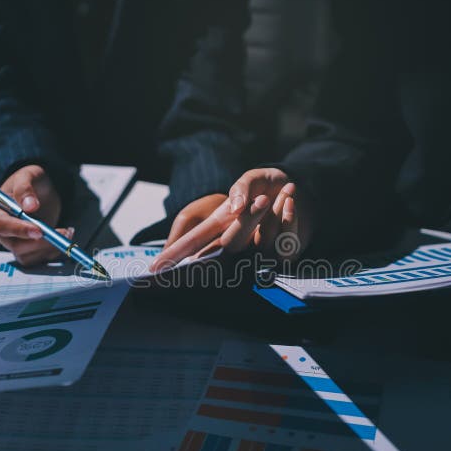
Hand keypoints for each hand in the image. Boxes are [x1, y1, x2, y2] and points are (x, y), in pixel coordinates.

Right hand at [0, 165, 71, 265]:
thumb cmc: (30, 183)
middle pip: (15, 246)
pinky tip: (63, 238)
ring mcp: (11, 243)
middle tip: (63, 233)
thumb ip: (25, 187)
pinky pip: (37, 259)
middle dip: (40, 242)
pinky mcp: (25, 251)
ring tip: (67, 232)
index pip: (1, 226)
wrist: (41, 193)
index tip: (39, 230)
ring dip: (49, 248)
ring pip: (27, 256)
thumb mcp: (28, 175)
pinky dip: (52, 252)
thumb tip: (29, 206)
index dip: (19, 230)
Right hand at [151, 168, 312, 270]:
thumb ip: (240, 188)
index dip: (173, 259)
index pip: (191, 246)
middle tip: (262, 199)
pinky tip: (290, 198)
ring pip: (265, 241)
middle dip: (249, 221)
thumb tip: (236, 206)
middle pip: (232, 245)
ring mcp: (258, 252)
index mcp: (218, 227)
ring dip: (274, 213)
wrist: (296, 191)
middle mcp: (235, 244)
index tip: (154, 271)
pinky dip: (290, 217)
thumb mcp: (250, 179)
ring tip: (282, 191)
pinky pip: (286, 243)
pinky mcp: (282, 254)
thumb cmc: (265, 187)